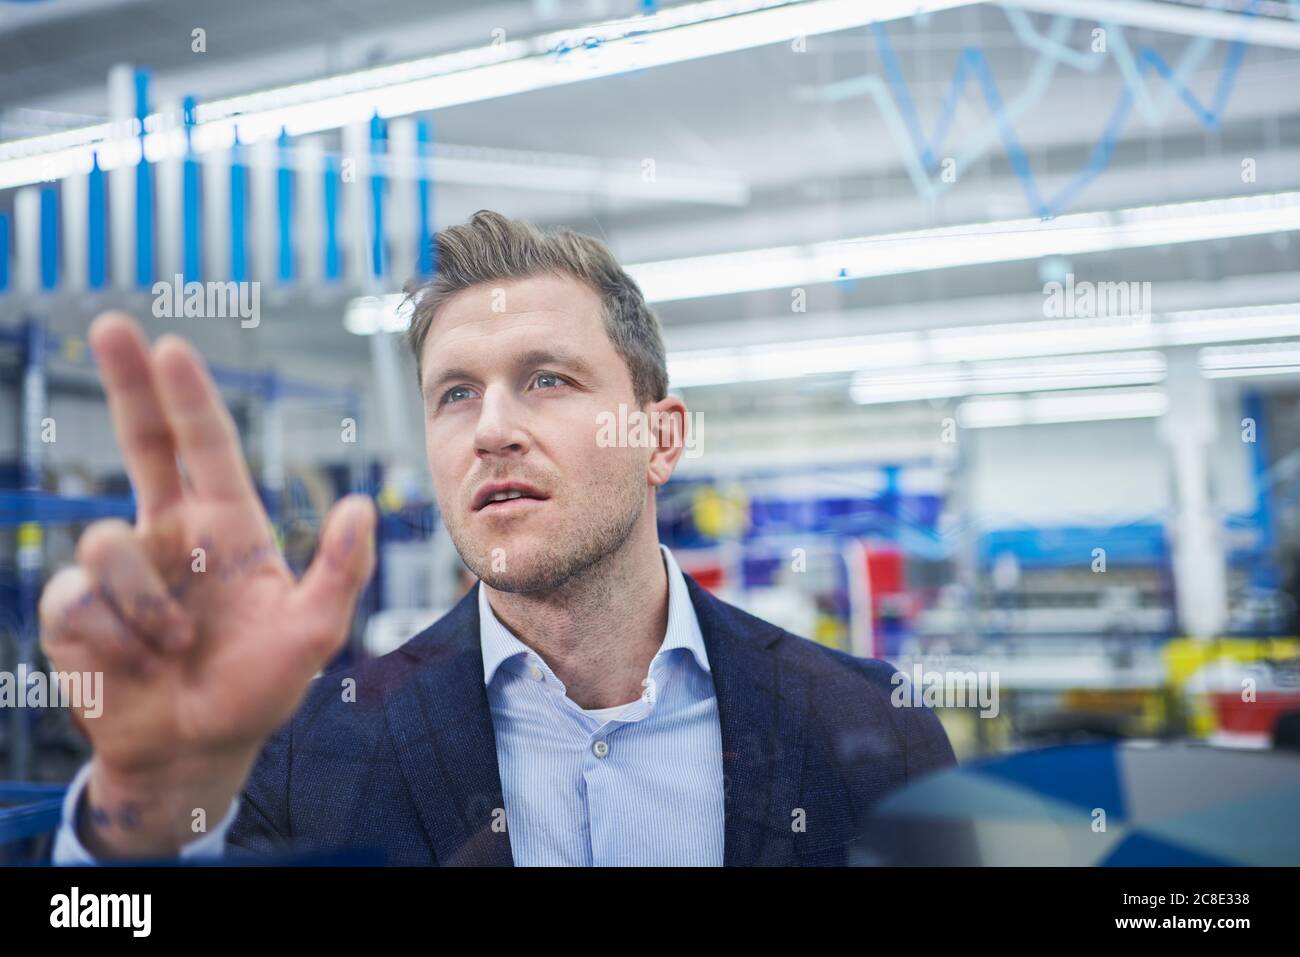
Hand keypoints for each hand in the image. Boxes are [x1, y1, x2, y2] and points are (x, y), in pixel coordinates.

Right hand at [39, 312, 375, 855]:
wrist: (192, 752)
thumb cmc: (257, 691)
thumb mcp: (314, 635)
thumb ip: (342, 573)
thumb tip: (363, 505)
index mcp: (227, 530)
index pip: (207, 450)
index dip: (187, 398)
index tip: (170, 346)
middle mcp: (171, 536)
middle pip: (143, 442)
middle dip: (128, 383)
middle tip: (113, 324)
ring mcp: (121, 571)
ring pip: (105, 542)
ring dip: (145, 606)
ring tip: (172, 646)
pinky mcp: (75, 611)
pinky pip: (76, 599)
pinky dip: (112, 639)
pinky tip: (132, 662)